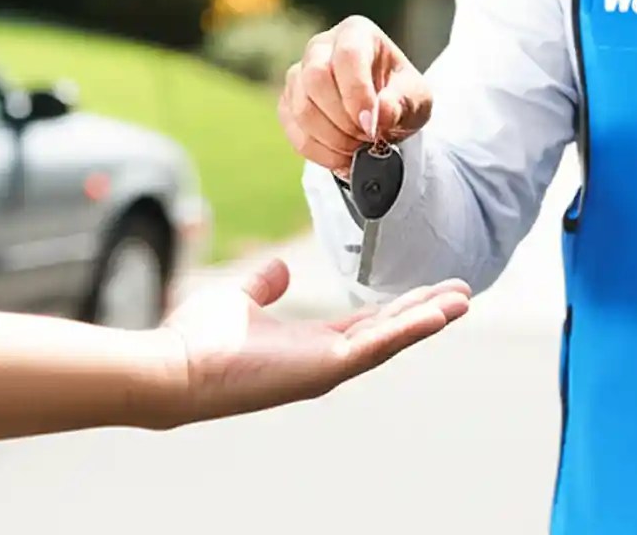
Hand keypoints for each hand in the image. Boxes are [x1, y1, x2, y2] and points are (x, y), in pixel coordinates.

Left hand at [155, 259, 468, 426]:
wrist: (174, 365)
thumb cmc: (197, 340)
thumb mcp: (240, 299)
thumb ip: (263, 285)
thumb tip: (280, 268)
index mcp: (310, 343)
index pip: (367, 323)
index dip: (400, 307)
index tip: (430, 290)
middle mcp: (325, 360)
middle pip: (388, 331)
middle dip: (425, 311)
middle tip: (462, 292)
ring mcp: (327, 367)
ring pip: (390, 340)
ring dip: (427, 319)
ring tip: (463, 300)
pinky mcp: (324, 368)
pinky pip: (376, 345)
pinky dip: (408, 329)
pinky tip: (436, 313)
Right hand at [280, 16, 432, 178]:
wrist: (382, 114)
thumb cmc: (400, 97)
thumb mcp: (416, 99)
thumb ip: (403, 104)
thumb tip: (381, 113)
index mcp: (356, 33)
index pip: (348, 56)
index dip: (357, 93)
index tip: (372, 125)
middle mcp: (320, 47)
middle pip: (316, 78)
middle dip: (343, 118)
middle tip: (367, 137)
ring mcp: (298, 74)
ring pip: (302, 108)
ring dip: (333, 138)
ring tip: (358, 148)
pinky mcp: (288, 103)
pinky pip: (294, 132)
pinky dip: (320, 152)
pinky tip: (342, 157)